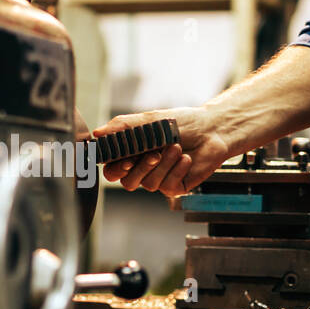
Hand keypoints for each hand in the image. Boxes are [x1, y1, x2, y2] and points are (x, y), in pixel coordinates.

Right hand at [93, 107, 230, 196]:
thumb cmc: (181, 123)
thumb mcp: (149, 121)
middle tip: (154, 154)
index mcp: (133, 153)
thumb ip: (122, 127)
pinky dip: (177, 169)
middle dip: (141, 168)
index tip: (126, 159)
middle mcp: (143, 169)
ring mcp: (159, 180)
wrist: (212, 130)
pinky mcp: (175, 187)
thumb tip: (97, 133)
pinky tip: (186, 158)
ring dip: (164, 164)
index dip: (116, 168)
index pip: (113, 169)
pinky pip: (167, 186)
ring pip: (148, 184)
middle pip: (127, 182)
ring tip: (177, 147)